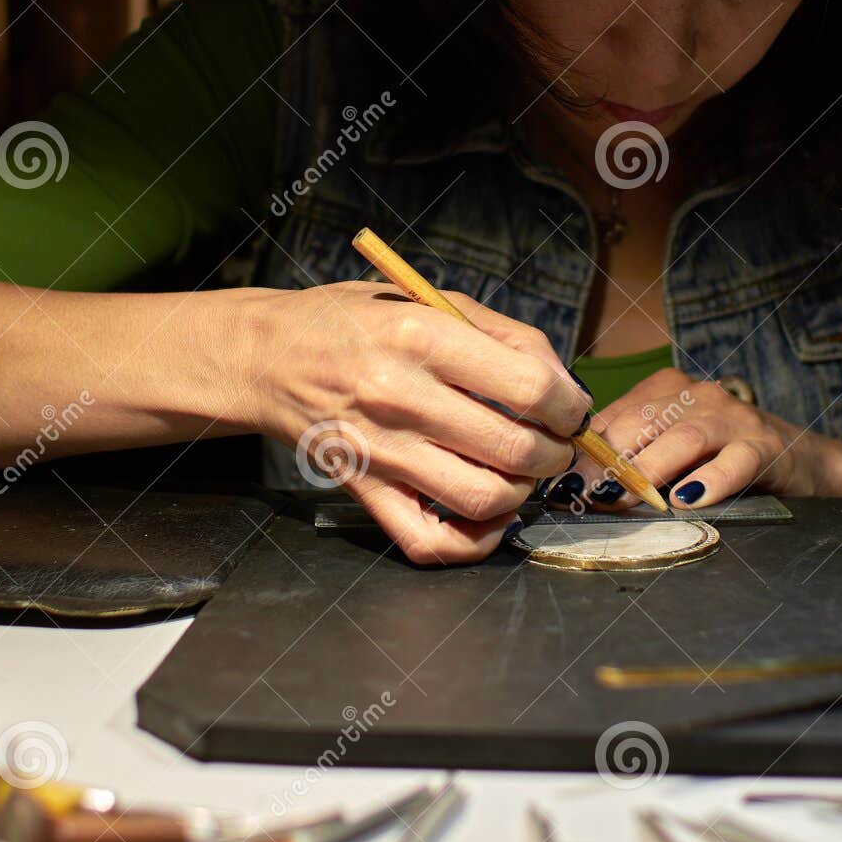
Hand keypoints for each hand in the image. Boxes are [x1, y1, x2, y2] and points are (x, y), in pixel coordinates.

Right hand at [228, 283, 588, 563]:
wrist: (270, 356)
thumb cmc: (356, 322)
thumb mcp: (427, 299)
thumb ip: (502, 335)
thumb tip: (562, 386)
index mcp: (422, 337)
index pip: (529, 388)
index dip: (569, 405)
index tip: (570, 408)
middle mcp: (400, 396)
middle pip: (515, 449)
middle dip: (555, 452)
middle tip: (554, 443)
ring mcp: (381, 451)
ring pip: (484, 498)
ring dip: (523, 492)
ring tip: (522, 472)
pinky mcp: (364, 490)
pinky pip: (431, 542)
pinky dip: (475, 541)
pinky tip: (488, 515)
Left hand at [544, 367, 841, 511]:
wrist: (797, 457)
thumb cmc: (719, 456)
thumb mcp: (671, 447)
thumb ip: (629, 456)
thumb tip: (573, 485)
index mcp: (665, 389)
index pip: (613, 418)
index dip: (584, 453)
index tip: (560, 484)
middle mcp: (696, 395)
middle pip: (641, 424)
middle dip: (608, 462)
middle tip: (583, 495)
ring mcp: (732, 418)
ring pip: (683, 439)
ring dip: (650, 471)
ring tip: (623, 498)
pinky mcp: (764, 446)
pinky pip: (735, 462)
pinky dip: (711, 482)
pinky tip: (690, 501)